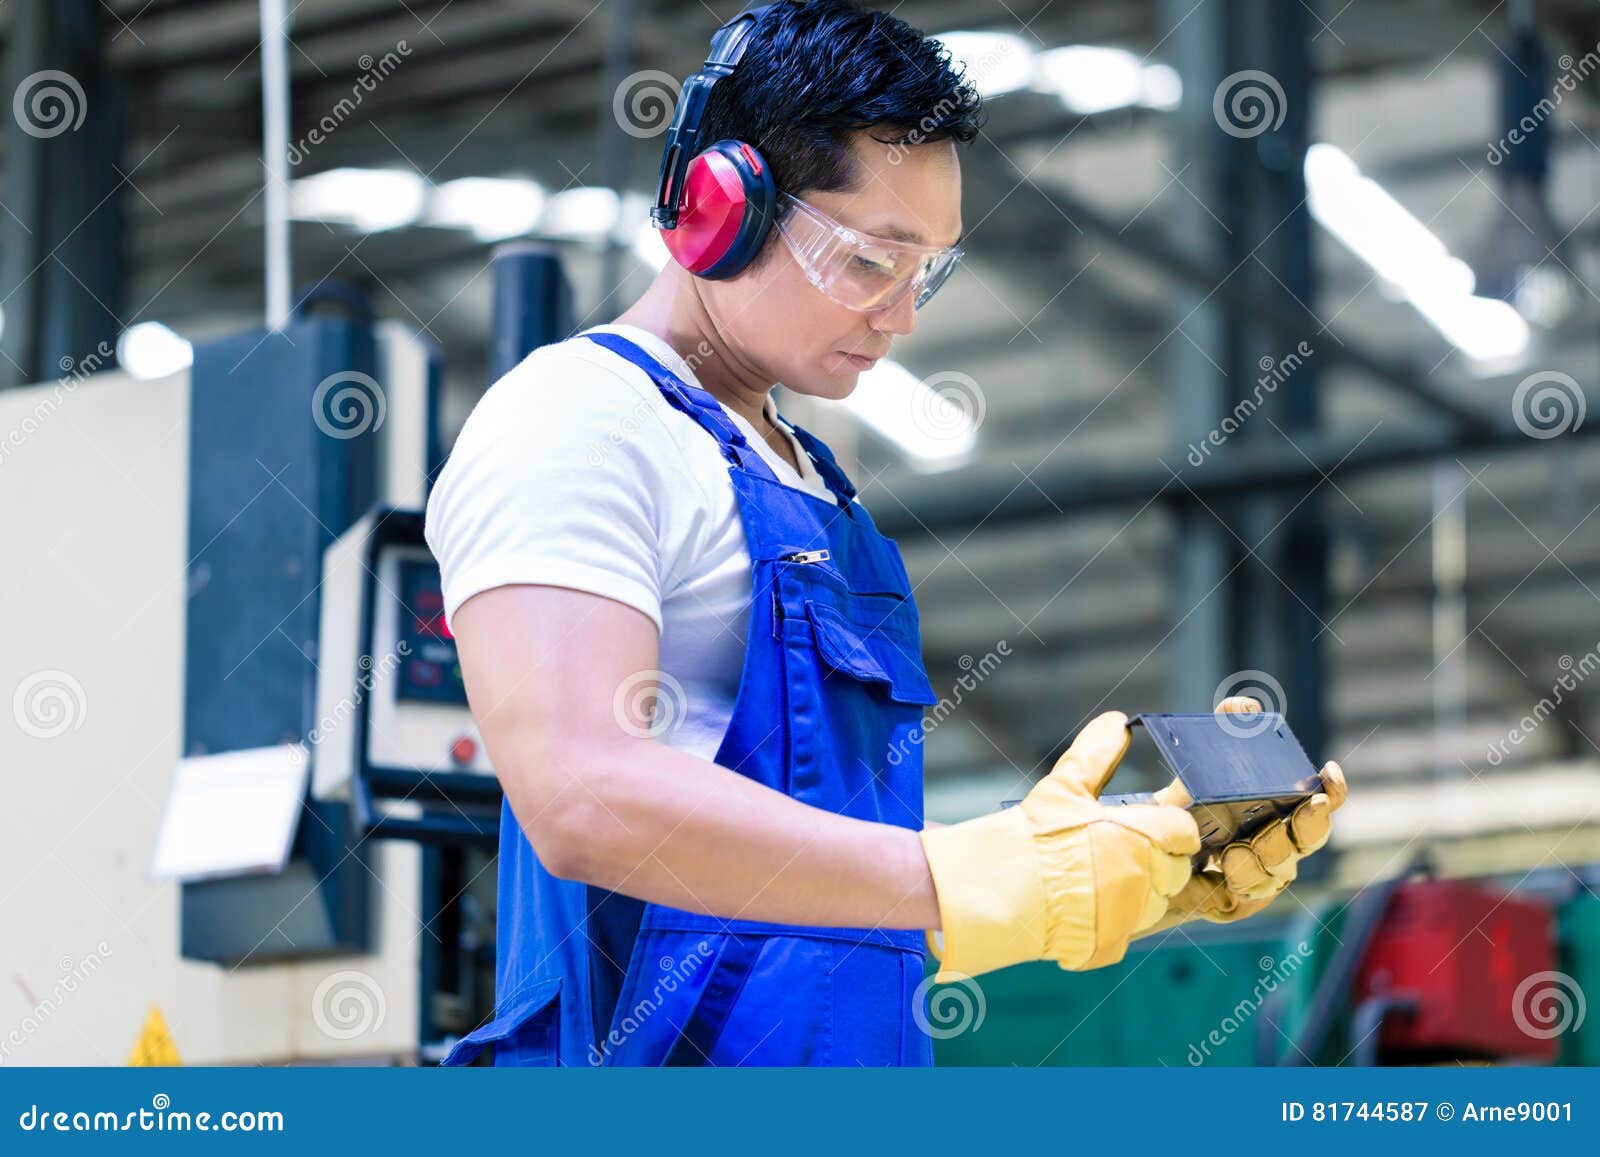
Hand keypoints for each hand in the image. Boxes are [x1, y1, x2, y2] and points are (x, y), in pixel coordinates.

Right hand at [921, 712, 1199, 978]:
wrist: (998, 891)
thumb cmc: (1033, 837)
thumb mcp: (1064, 785)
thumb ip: (1097, 753)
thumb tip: (1117, 722)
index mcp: (1143, 835)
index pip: (1185, 830)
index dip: (1170, 826)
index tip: (1153, 823)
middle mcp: (1147, 879)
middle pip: (1178, 869)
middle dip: (1159, 858)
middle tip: (1123, 848)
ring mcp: (1132, 916)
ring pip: (1158, 902)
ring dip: (1141, 889)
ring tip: (1102, 876)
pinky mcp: (1113, 944)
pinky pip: (1129, 930)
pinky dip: (1115, 918)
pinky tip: (1087, 903)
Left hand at [1139, 697, 1347, 934]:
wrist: (1137, 854)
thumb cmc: (1177, 807)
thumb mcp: (1195, 769)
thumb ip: (1222, 734)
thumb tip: (1242, 705)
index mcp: (1276, 808)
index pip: (1319, 800)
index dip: (1333, 789)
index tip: (1330, 771)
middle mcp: (1275, 842)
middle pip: (1309, 838)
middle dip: (1309, 826)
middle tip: (1301, 811)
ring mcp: (1257, 875)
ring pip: (1281, 871)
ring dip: (1266, 858)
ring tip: (1237, 850)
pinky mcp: (1233, 903)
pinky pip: (1247, 898)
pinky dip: (1239, 882)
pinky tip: (1221, 870)